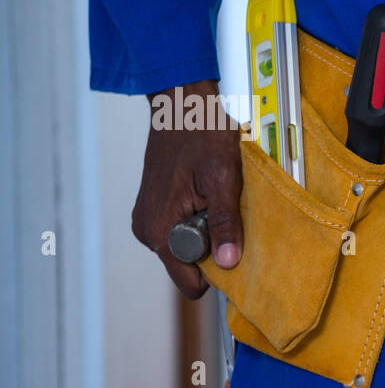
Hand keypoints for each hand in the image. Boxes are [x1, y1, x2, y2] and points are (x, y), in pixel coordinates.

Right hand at [132, 80, 243, 298]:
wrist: (182, 105)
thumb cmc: (202, 133)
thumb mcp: (223, 178)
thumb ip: (225, 223)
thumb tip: (228, 262)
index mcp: (159, 230)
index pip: (190, 282)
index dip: (218, 270)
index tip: (234, 246)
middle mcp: (148, 231)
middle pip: (191, 265)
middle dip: (214, 247)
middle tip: (225, 211)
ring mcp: (149, 221)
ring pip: (189, 247)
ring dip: (208, 230)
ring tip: (215, 198)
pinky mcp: (156, 210)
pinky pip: (183, 230)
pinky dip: (200, 219)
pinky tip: (206, 194)